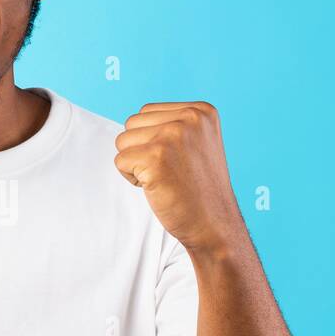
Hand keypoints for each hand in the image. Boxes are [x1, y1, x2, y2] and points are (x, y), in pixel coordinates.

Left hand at [113, 101, 243, 255]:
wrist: (214, 224)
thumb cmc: (199, 188)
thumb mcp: (196, 143)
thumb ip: (172, 124)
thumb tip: (135, 120)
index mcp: (201, 110)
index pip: (147, 111)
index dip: (151, 140)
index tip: (177, 160)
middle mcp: (190, 117)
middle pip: (132, 122)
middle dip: (140, 149)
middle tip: (168, 171)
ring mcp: (173, 136)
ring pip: (123, 140)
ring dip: (135, 163)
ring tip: (163, 178)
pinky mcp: (156, 157)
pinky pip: (120, 161)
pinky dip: (131, 178)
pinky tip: (157, 187)